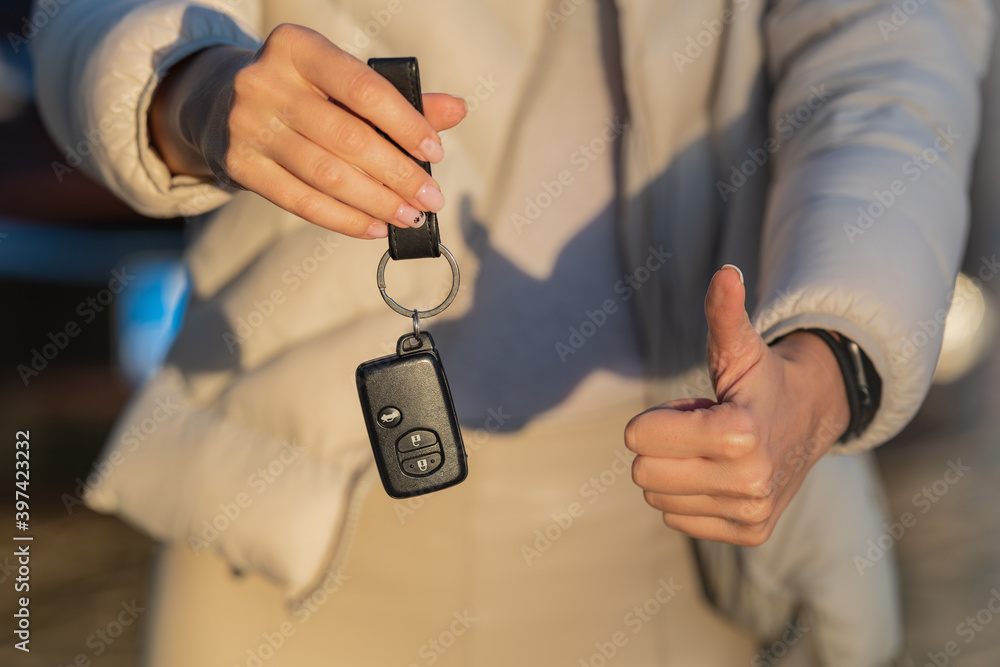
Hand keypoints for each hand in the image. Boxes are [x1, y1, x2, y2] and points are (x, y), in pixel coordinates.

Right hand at [149, 24, 467, 238]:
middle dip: (398, 174)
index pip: (363, 88)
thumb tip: (457, 110)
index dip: (405, 123)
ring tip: (410, 215)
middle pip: (347, 139)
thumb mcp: (341, 80)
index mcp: (297, 47)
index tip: (435, 152)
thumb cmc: (302, 90)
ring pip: (326, 175)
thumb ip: (398, 96)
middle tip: (431, 198)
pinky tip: (375, 226)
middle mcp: (265, 82)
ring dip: (377, 202)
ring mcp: (247, 125)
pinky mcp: (240, 166)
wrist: (219, 101)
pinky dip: (345, 219)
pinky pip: (302, 202)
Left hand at [625, 266, 849, 545]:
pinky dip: (688, 496)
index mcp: (739, 435)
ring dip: (675, 472)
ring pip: (657, 498)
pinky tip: (720, 474)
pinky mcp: (750, 533)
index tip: (693, 410)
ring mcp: (750, 512)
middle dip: (661, 445)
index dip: (654, 420)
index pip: (638, 439)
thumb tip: (725, 273)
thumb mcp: (739, 346)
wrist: (810, 420)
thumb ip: (724, 313)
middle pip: (643, 473)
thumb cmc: (759, 379)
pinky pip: (675, 519)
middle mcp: (749, 482)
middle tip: (700, 430)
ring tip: (713, 451)